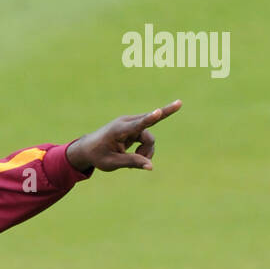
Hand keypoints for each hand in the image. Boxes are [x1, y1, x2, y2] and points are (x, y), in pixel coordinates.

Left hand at [66, 100, 181, 172]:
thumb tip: (151, 166)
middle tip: (181, 102)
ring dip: (145, 152)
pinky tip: (135, 157)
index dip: (149, 118)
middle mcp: (127, 123)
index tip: (158, 111)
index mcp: (119, 130)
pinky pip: (147, 139)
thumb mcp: (113, 163)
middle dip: (151, 144)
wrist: (88, 148)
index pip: (137, 125)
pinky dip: (144, 150)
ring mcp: (132, 124)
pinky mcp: (135, 128)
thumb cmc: (98, 156)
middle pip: (149, 130)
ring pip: (149, 138)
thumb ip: (132, 163)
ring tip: (134, 162)